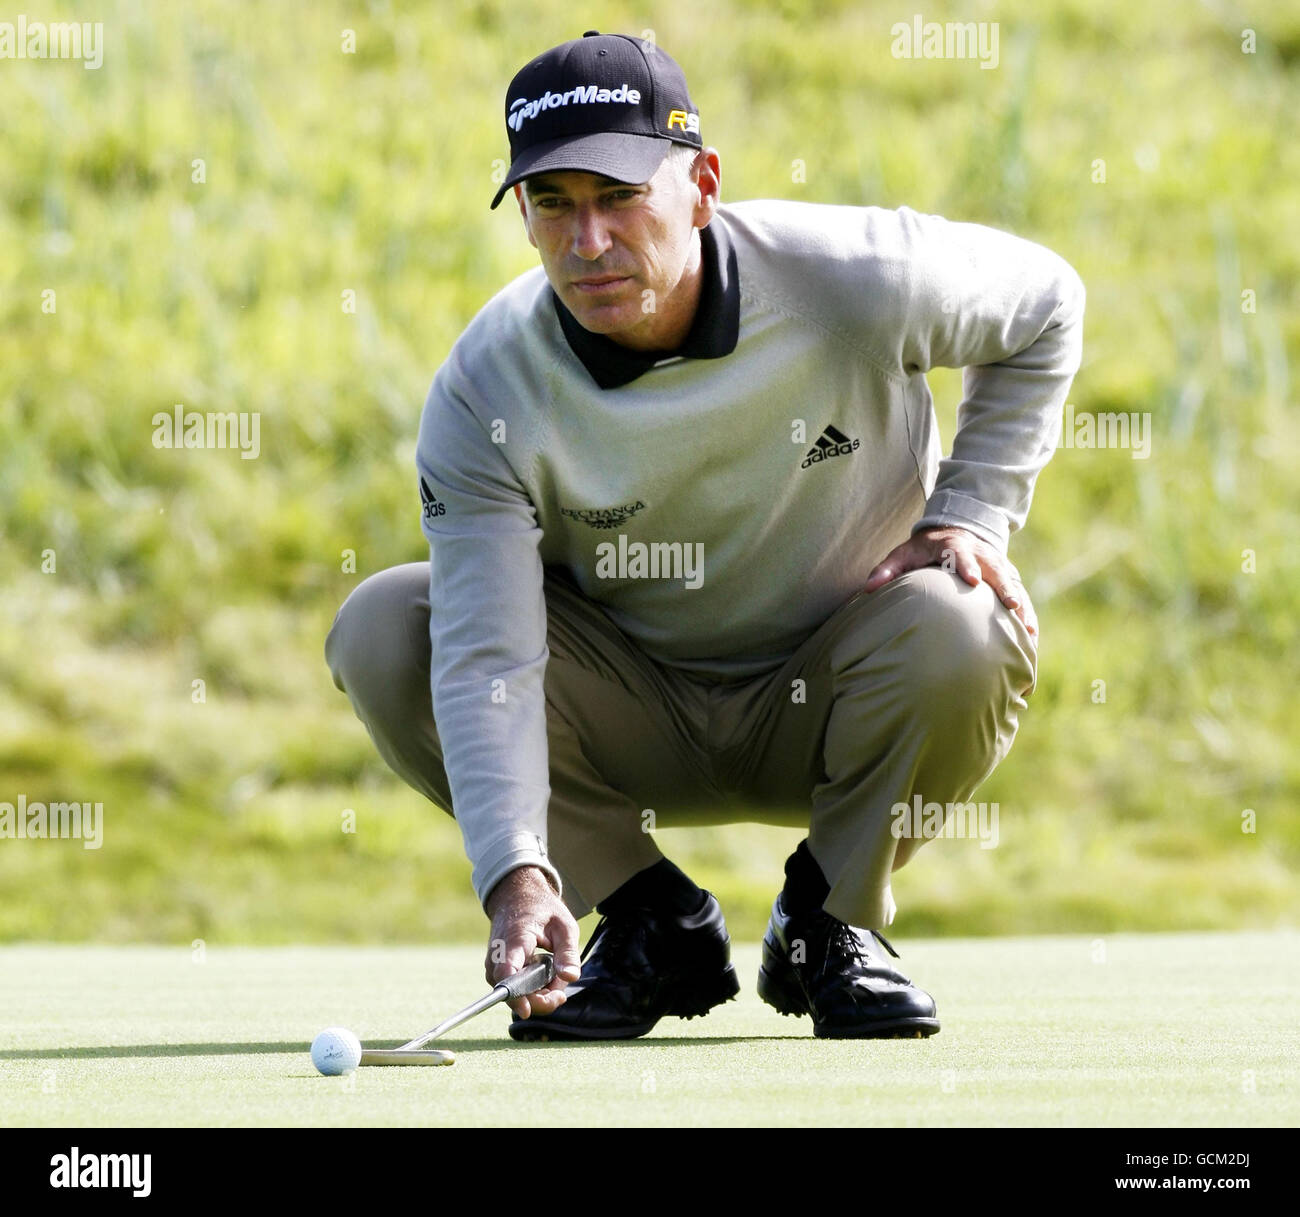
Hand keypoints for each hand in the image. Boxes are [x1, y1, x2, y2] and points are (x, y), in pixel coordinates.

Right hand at [483, 865, 581, 1018]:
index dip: (514, 994)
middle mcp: (498, 954)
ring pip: (512, 992)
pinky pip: (513, 988)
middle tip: (561, 994)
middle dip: (537, 999)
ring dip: (536, 994)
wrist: (517, 897)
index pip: (507, 972)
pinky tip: (544, 978)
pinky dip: (530, 989)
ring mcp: (495, 963)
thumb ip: (567, 952)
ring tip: (555, 980)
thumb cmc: (542, 910)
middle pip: (511, 990)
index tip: (526, 1010)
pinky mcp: (497, 970)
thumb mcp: (564, 926)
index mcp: (515, 939)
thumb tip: (571, 977)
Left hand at [864, 526, 1037, 637]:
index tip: (972, 580)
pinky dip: (1027, 613)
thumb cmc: (923, 550)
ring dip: (1021, 604)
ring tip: (1027, 628)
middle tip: (1011, 605)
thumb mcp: (903, 554)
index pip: (960, 554)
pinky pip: (1021, 594)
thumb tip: (868, 588)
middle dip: (1004, 586)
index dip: (967, 565)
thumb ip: (886, 570)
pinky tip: (1031, 634)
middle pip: (995, 569)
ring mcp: (997, 565)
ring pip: (1013, 583)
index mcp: (953, 546)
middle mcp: (981, 554)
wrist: (955, 531)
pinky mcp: (1008, 577)